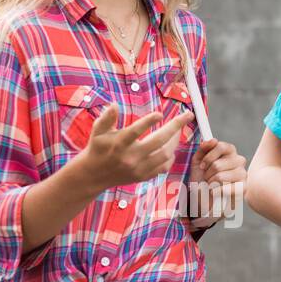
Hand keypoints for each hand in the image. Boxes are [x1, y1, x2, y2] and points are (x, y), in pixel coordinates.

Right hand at [77, 106, 193, 191]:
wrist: (94, 175)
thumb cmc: (97, 147)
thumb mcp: (98, 131)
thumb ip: (106, 118)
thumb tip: (114, 105)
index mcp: (119, 144)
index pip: (135, 131)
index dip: (148, 122)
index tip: (160, 113)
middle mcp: (130, 157)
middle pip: (158, 141)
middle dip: (175, 127)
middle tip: (187, 116)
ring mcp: (138, 168)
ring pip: (165, 155)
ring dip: (175, 141)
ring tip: (178, 130)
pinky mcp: (142, 176)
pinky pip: (163, 167)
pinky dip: (170, 156)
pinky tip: (171, 147)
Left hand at [186, 138, 246, 226]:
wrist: (203, 197)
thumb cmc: (202, 178)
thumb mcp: (197, 161)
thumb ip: (203, 148)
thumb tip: (212, 140)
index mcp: (229, 151)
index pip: (220, 146)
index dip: (208, 157)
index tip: (202, 166)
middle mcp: (239, 160)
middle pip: (218, 164)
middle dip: (208, 173)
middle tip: (207, 178)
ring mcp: (243, 174)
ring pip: (220, 177)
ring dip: (211, 183)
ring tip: (212, 185)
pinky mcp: (243, 187)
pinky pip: (226, 188)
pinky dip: (216, 192)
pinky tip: (216, 192)